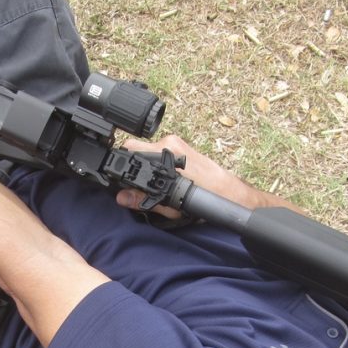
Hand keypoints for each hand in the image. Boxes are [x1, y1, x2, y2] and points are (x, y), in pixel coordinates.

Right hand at [115, 135, 293, 216]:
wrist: (230, 193)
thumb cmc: (205, 198)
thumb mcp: (170, 205)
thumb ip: (143, 200)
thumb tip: (122, 197)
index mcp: (165, 153)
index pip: (130, 148)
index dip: (121, 163)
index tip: (118, 176)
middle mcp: (169, 142)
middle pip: (136, 147)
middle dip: (133, 163)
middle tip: (136, 182)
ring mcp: (176, 141)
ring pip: (148, 148)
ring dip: (145, 163)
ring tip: (153, 180)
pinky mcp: (182, 144)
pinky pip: (160, 149)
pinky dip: (156, 161)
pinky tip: (163, 174)